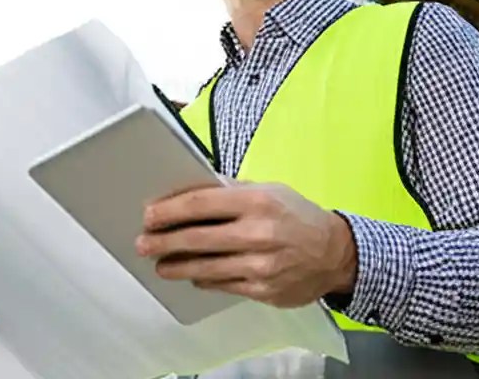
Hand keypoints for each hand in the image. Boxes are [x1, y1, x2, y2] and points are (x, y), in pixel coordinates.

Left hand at [135, 182, 357, 307]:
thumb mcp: (270, 190)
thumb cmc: (298, 217)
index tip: (149, 215)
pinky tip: (192, 275)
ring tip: (160, 264)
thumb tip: (191, 191)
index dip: (169, 210)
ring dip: (177, 266)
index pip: (201, 204)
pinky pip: (222, 285)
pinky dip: (203, 280)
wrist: (335, 254)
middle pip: (197, 238)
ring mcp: (260, 265)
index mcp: (258, 201)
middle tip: (143, 243)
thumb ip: (232, 190)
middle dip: (164, 241)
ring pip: (205, 267)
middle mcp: (258, 233)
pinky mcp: (262, 289)